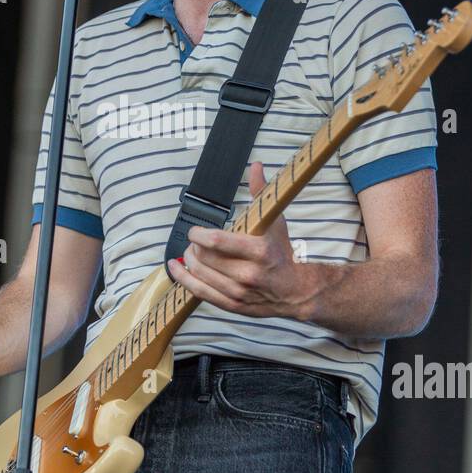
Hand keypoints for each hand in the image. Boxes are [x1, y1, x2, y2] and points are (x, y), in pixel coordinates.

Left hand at [167, 161, 316, 318]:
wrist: (295, 291)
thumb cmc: (282, 254)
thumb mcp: (275, 221)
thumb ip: (261, 193)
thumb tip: (255, 167)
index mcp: (259, 250)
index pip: (217, 242)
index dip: (198, 234)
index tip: (195, 231)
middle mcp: (248, 273)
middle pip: (204, 257)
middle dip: (193, 246)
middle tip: (193, 241)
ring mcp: (239, 292)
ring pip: (199, 274)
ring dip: (187, 261)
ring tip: (188, 253)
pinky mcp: (232, 305)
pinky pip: (200, 293)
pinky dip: (183, 280)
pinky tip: (177, 270)